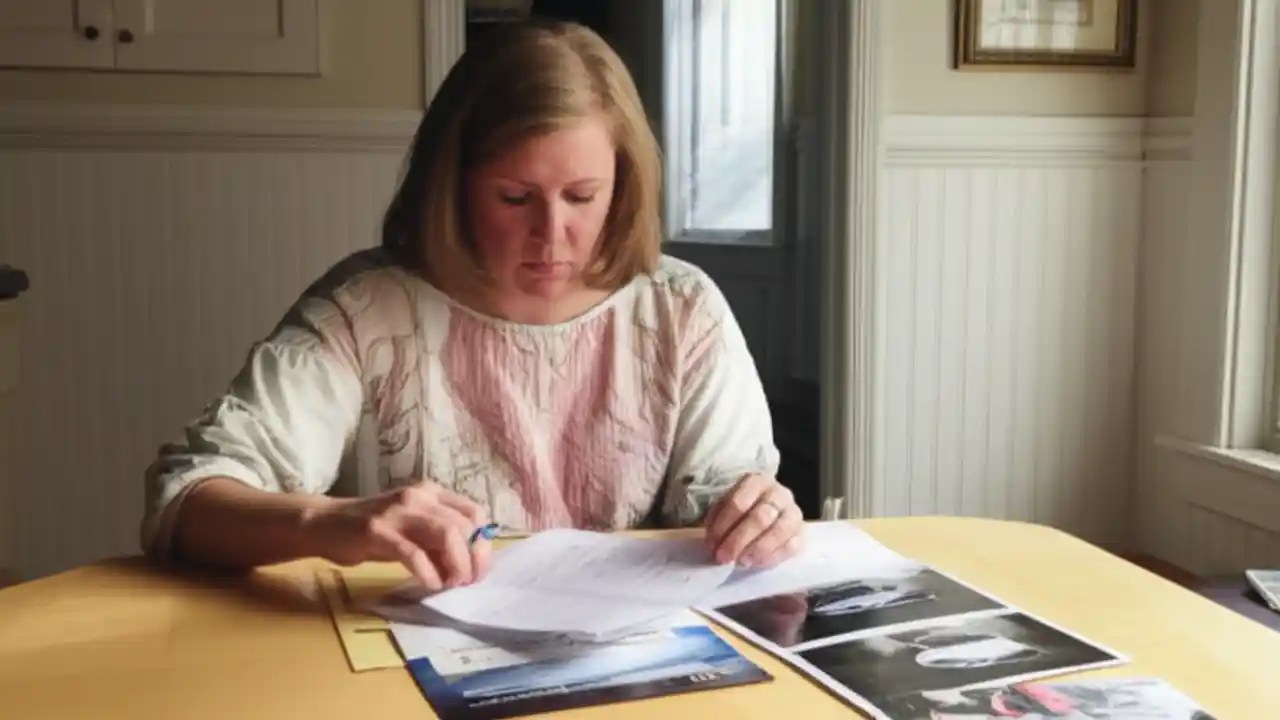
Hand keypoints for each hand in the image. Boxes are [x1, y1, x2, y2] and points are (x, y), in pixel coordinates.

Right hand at [303, 481, 492, 591]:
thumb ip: (438, 541)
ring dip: (457, 564)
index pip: (474, 512)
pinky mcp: (378, 531)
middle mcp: (419, 496)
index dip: (483, 543)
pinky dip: (428, 572)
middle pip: (464, 525)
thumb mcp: (411, 530)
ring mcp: (398, 512)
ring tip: (452, 584)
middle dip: (474, 558)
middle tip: (468, 583)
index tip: (480, 569)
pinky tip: (430, 585)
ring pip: (446, 534)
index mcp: (432, 493)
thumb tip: (469, 567)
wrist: (324, 524)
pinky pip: (414, 552)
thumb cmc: (372, 531)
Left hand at [703, 474, 803, 567]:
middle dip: (738, 541)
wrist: (765, 510)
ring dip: (756, 550)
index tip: (710, 545)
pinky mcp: (801, 533)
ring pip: (778, 531)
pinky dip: (772, 557)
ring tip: (740, 562)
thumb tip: (712, 542)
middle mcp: (779, 494)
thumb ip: (717, 521)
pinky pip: (792, 546)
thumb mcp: (724, 507)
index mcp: (756, 481)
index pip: (739, 503)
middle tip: (723, 558)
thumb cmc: (741, 509)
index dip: (722, 526)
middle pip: (760, 518)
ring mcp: (793, 513)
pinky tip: (755, 563)